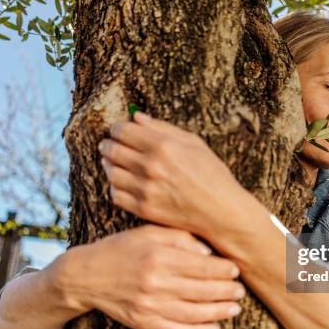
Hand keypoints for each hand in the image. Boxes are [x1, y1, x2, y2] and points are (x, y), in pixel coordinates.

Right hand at [57, 225, 245, 328]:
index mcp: (159, 256)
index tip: (235, 269)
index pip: (201, 266)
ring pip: (193, 312)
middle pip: (201, 290)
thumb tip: (209, 252)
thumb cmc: (122, 248)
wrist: (86, 275)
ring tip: (235, 309)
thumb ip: (180, 238)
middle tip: (241, 291)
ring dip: (218, 312)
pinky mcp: (143, 322)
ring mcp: (149, 305)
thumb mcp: (149, 232)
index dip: (223, 270)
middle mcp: (156, 282)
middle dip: (226, 291)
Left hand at [98, 111, 255, 238]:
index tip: (117, 130)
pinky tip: (121, 182)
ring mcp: (145, 189)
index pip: (123, 131)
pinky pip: (116, 195)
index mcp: (163, 146)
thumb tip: (136, 117)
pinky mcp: (143, 209)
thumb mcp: (194, 143)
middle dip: (107, 145)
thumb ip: (163, 128)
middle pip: (112, 150)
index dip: (116, 128)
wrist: (221, 211)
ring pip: (111, 172)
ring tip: (111, 162)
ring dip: (108, 165)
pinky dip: (114, 187)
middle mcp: (150, 166)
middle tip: (107, 145)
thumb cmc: (212, 174)